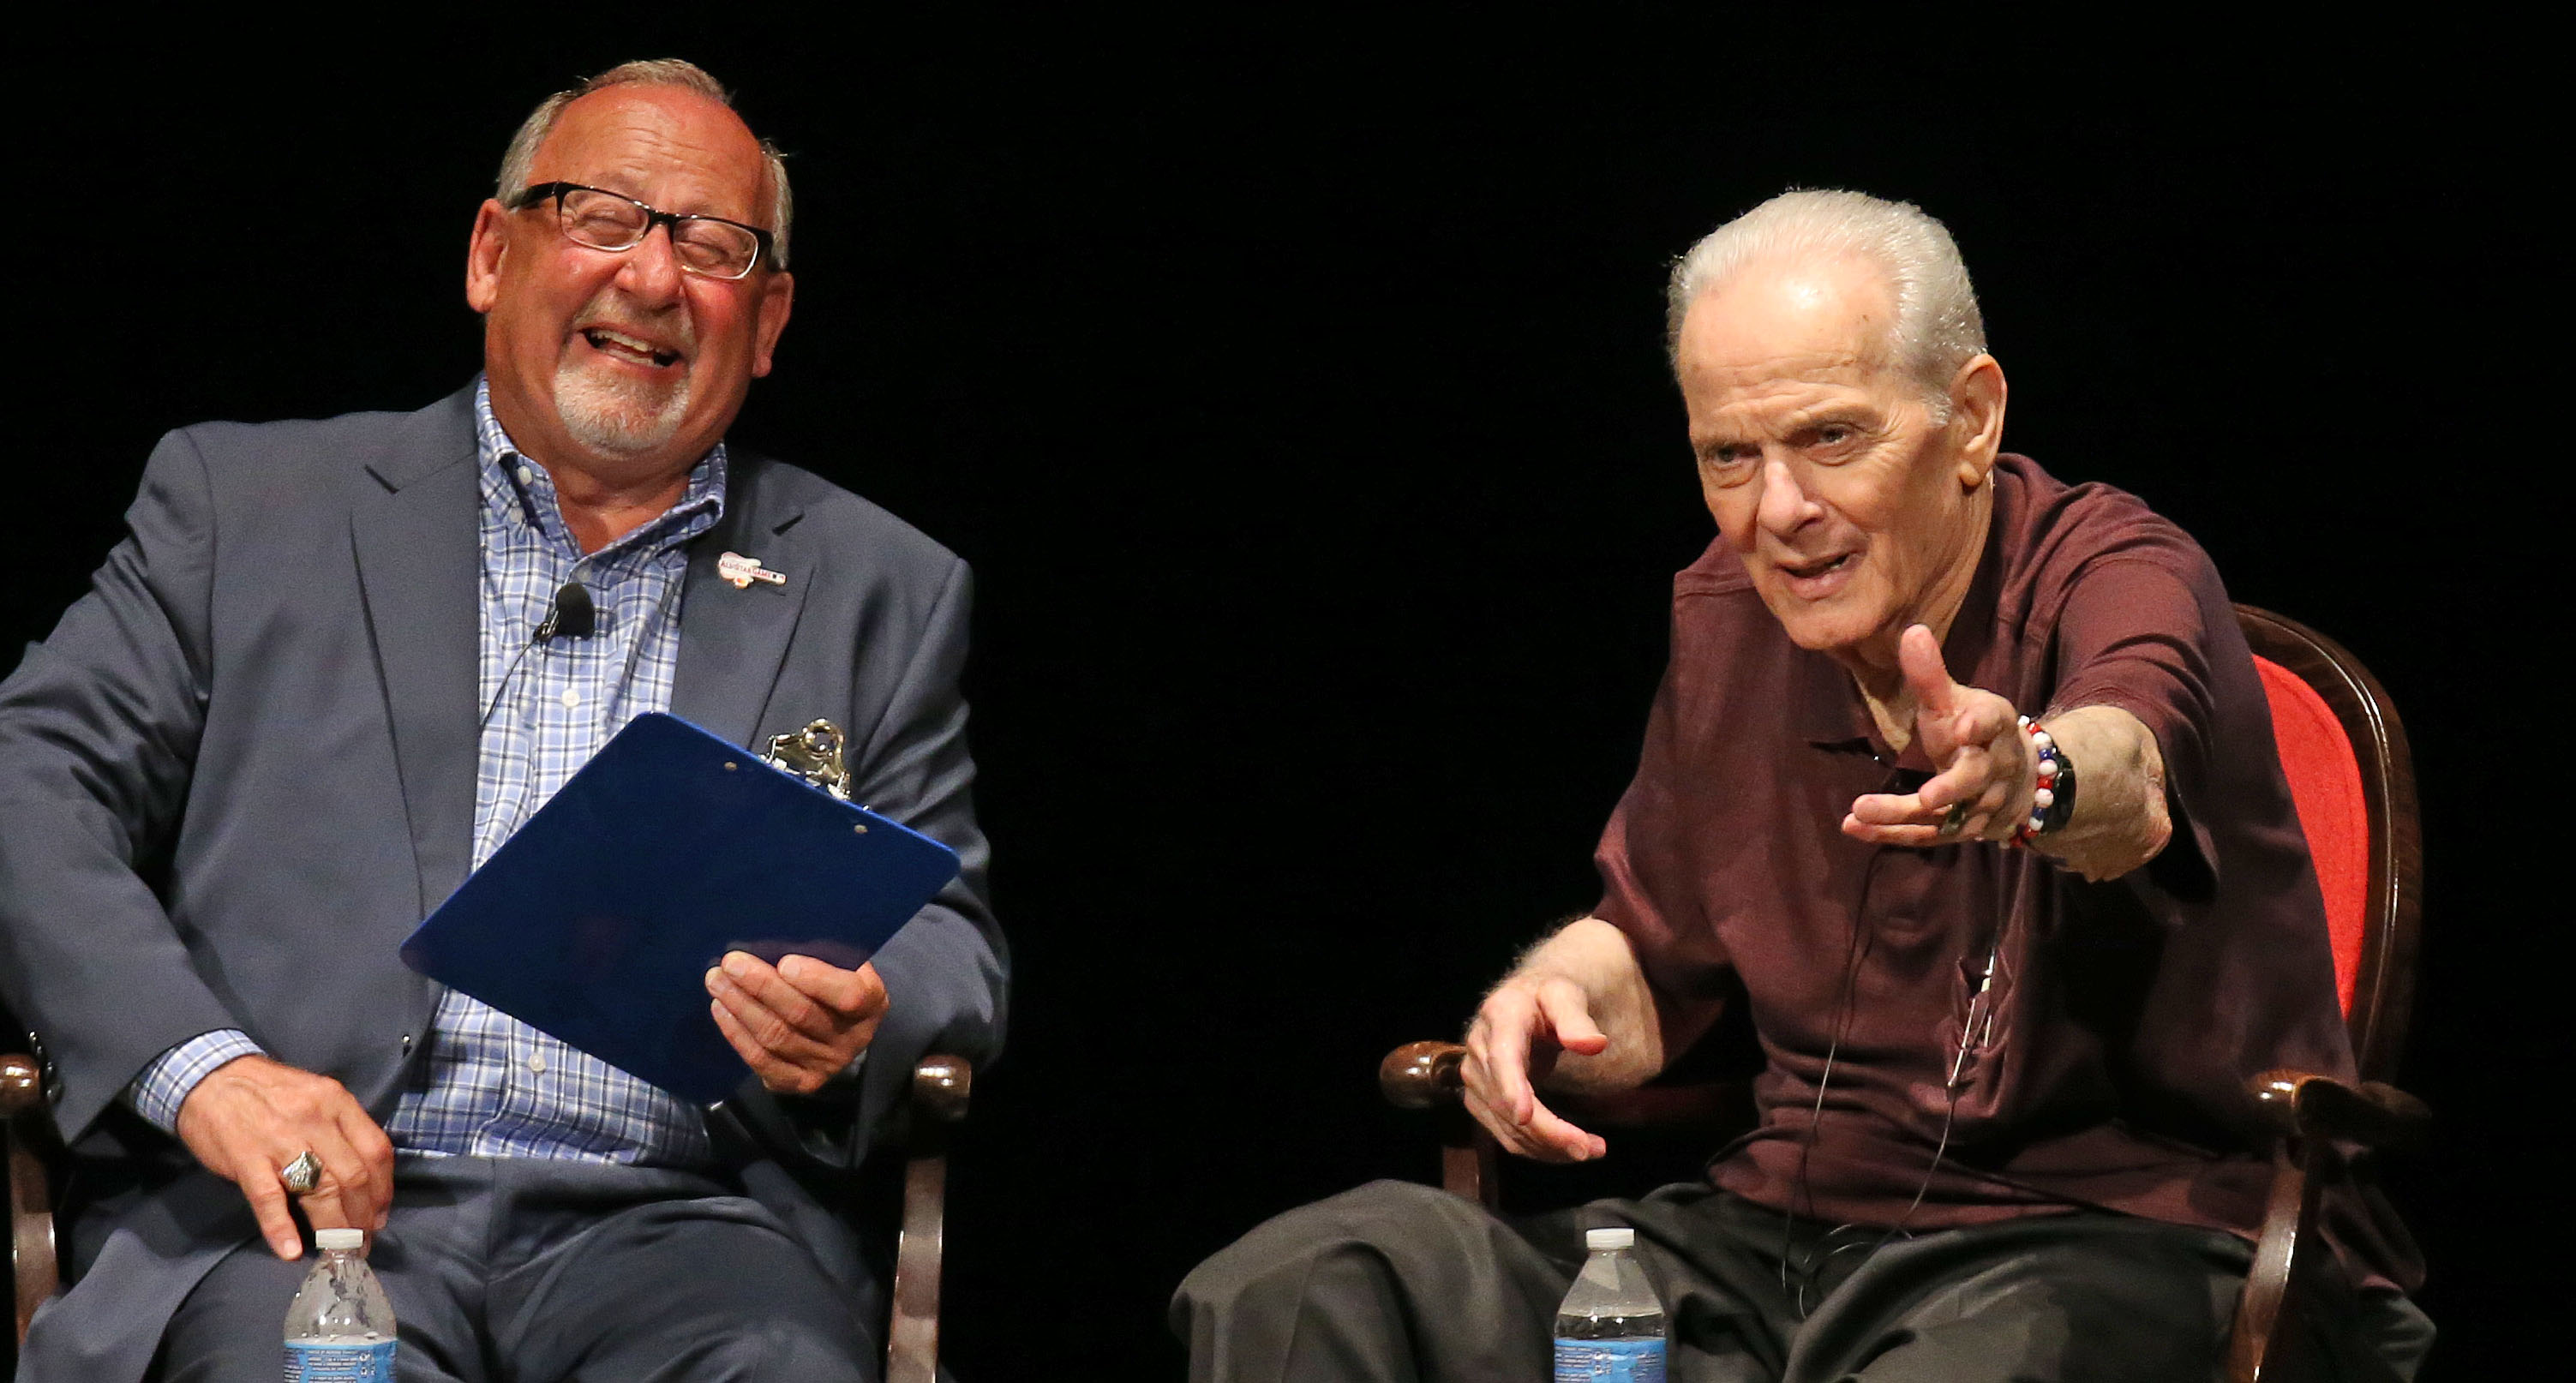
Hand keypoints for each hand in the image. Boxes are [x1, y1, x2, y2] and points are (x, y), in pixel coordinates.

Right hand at [173, 1054, 393, 1259]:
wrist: (209, 1076)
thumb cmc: (268, 1091)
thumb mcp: (315, 1096)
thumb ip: (339, 1128)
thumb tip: (362, 1177)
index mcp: (337, 1102)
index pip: (376, 1151)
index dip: (383, 1190)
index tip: (379, 1216)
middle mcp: (315, 1119)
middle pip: (353, 1176)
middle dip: (362, 1217)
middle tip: (360, 1243)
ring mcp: (280, 1139)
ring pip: (320, 1190)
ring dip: (334, 1228)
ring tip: (338, 1252)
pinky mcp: (245, 1157)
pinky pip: (269, 1198)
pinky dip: (281, 1227)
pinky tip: (290, 1251)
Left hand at [706, 952, 888, 1094]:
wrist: (841, 1026)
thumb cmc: (836, 980)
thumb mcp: (844, 964)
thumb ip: (823, 955)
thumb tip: (774, 942)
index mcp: (872, 1003)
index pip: (848, 996)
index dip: (816, 980)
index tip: (785, 963)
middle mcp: (852, 1040)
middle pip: (801, 1015)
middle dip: (762, 986)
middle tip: (731, 964)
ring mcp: (826, 1065)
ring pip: (777, 1037)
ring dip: (741, 1007)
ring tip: (717, 982)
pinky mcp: (799, 1082)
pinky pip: (763, 1061)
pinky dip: (737, 1035)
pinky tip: (722, 1010)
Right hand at [1460, 975, 1610, 1161]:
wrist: (1524, 1002)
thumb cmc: (1548, 997)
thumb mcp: (1565, 995)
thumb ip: (1576, 1018)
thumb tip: (1593, 1044)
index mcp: (1500, 1016)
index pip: (1502, 1057)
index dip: (1511, 1087)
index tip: (1525, 1116)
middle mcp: (1479, 1049)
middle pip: (1506, 1102)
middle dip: (1548, 1132)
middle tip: (1591, 1149)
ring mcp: (1475, 1078)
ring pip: (1506, 1127)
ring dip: (1548, 1147)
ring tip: (1591, 1149)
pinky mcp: (1480, 1100)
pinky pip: (1506, 1135)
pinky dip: (1538, 1148)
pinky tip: (1569, 1148)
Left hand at [1844, 624, 2034, 845]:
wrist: (2016, 778)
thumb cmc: (1973, 731)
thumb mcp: (1956, 701)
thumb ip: (1931, 676)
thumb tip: (1912, 630)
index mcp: (1994, 729)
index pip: (1993, 723)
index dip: (1979, 725)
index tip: (1961, 725)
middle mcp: (1992, 770)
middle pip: (1974, 779)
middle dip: (1951, 787)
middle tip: (1927, 797)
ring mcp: (1978, 805)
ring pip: (1944, 816)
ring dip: (1901, 815)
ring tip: (1860, 810)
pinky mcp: (1958, 830)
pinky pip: (1923, 835)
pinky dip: (1888, 833)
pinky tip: (1851, 826)